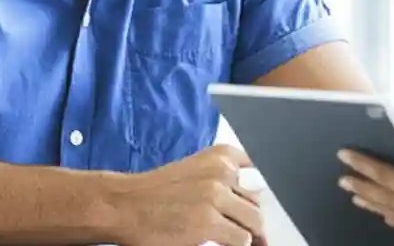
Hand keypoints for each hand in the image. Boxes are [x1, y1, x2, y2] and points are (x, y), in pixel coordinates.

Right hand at [104, 145, 266, 245]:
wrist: (124, 204)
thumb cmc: (156, 192)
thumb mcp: (196, 171)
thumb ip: (225, 181)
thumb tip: (255, 200)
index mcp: (221, 156)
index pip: (261, 172)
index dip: (265, 194)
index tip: (270, 206)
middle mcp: (222, 173)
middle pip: (257, 202)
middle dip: (255, 221)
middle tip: (258, 236)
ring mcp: (215, 197)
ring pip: (253, 222)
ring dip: (247, 235)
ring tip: (238, 240)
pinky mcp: (208, 222)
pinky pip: (240, 239)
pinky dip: (235, 244)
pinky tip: (221, 243)